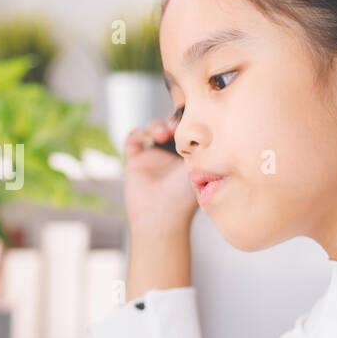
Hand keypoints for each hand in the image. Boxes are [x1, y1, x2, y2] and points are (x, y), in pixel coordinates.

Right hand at [123, 114, 197, 234]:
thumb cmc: (184, 197)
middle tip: (177, 126)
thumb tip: (203, 122)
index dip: (189, 122)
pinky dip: (139, 132)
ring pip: (153, 128)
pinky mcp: (135, 160)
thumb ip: (200, 146)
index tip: (192, 122)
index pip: (189, 131)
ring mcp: (153, 157)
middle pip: (170, 125)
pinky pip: (134, 137)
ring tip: (162, 135)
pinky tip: (147, 139)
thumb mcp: (198, 168)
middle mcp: (172, 155)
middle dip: (173, 121)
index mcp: (190, 157)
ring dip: (157, 126)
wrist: (160, 216)